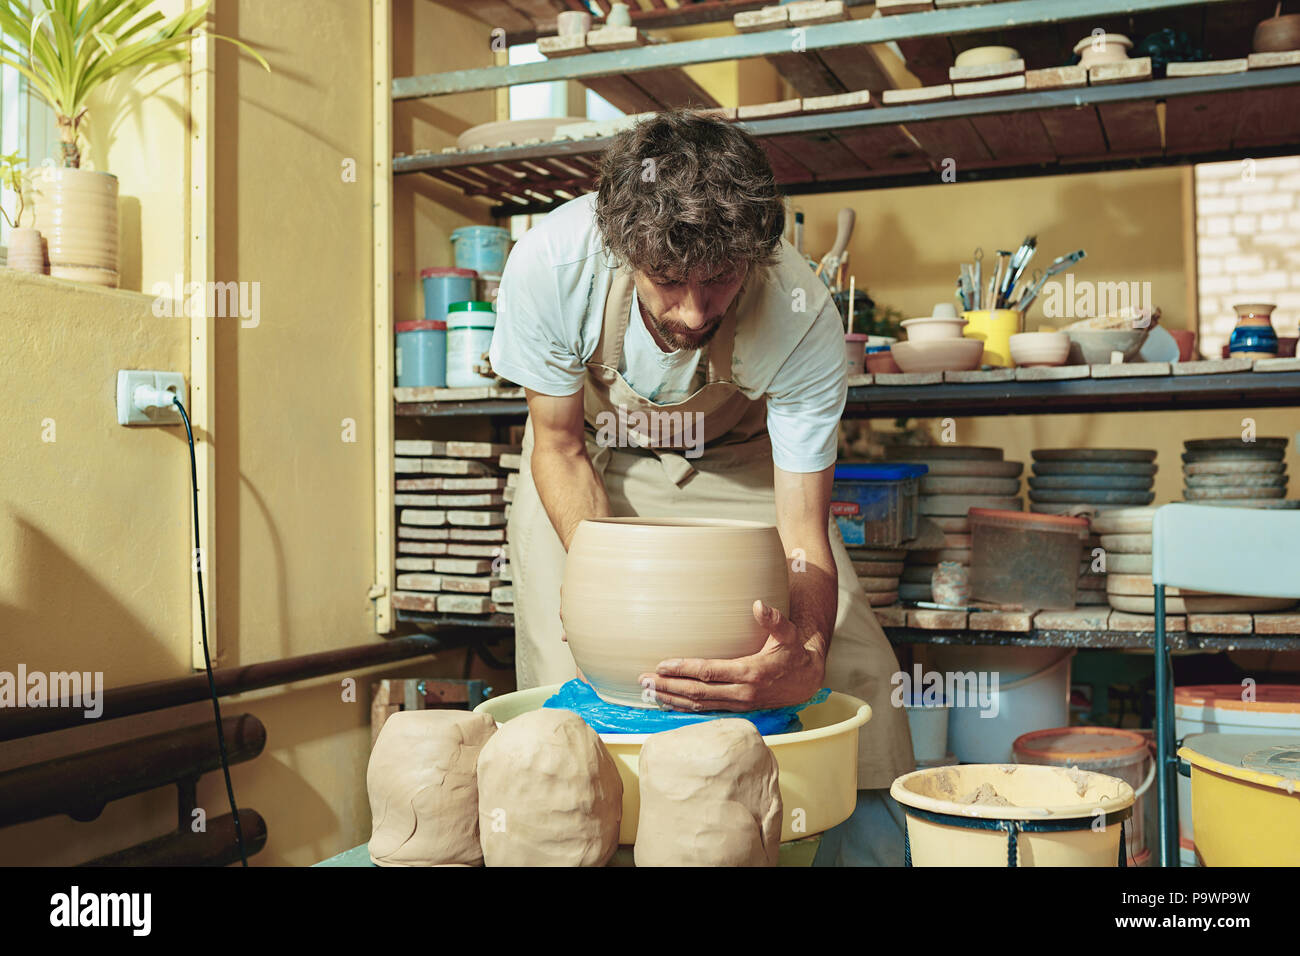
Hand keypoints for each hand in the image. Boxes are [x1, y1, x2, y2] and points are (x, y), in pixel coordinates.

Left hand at [638, 600, 826, 711]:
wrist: (806, 682)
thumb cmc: (793, 653)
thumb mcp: (789, 634)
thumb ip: (775, 620)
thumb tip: (759, 604)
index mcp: (750, 672)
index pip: (710, 672)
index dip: (684, 669)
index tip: (662, 665)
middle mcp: (741, 692)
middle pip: (698, 692)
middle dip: (669, 686)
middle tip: (644, 680)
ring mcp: (738, 704)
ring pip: (699, 704)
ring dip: (671, 699)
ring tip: (648, 692)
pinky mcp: (735, 709)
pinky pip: (705, 710)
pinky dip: (684, 707)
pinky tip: (667, 702)